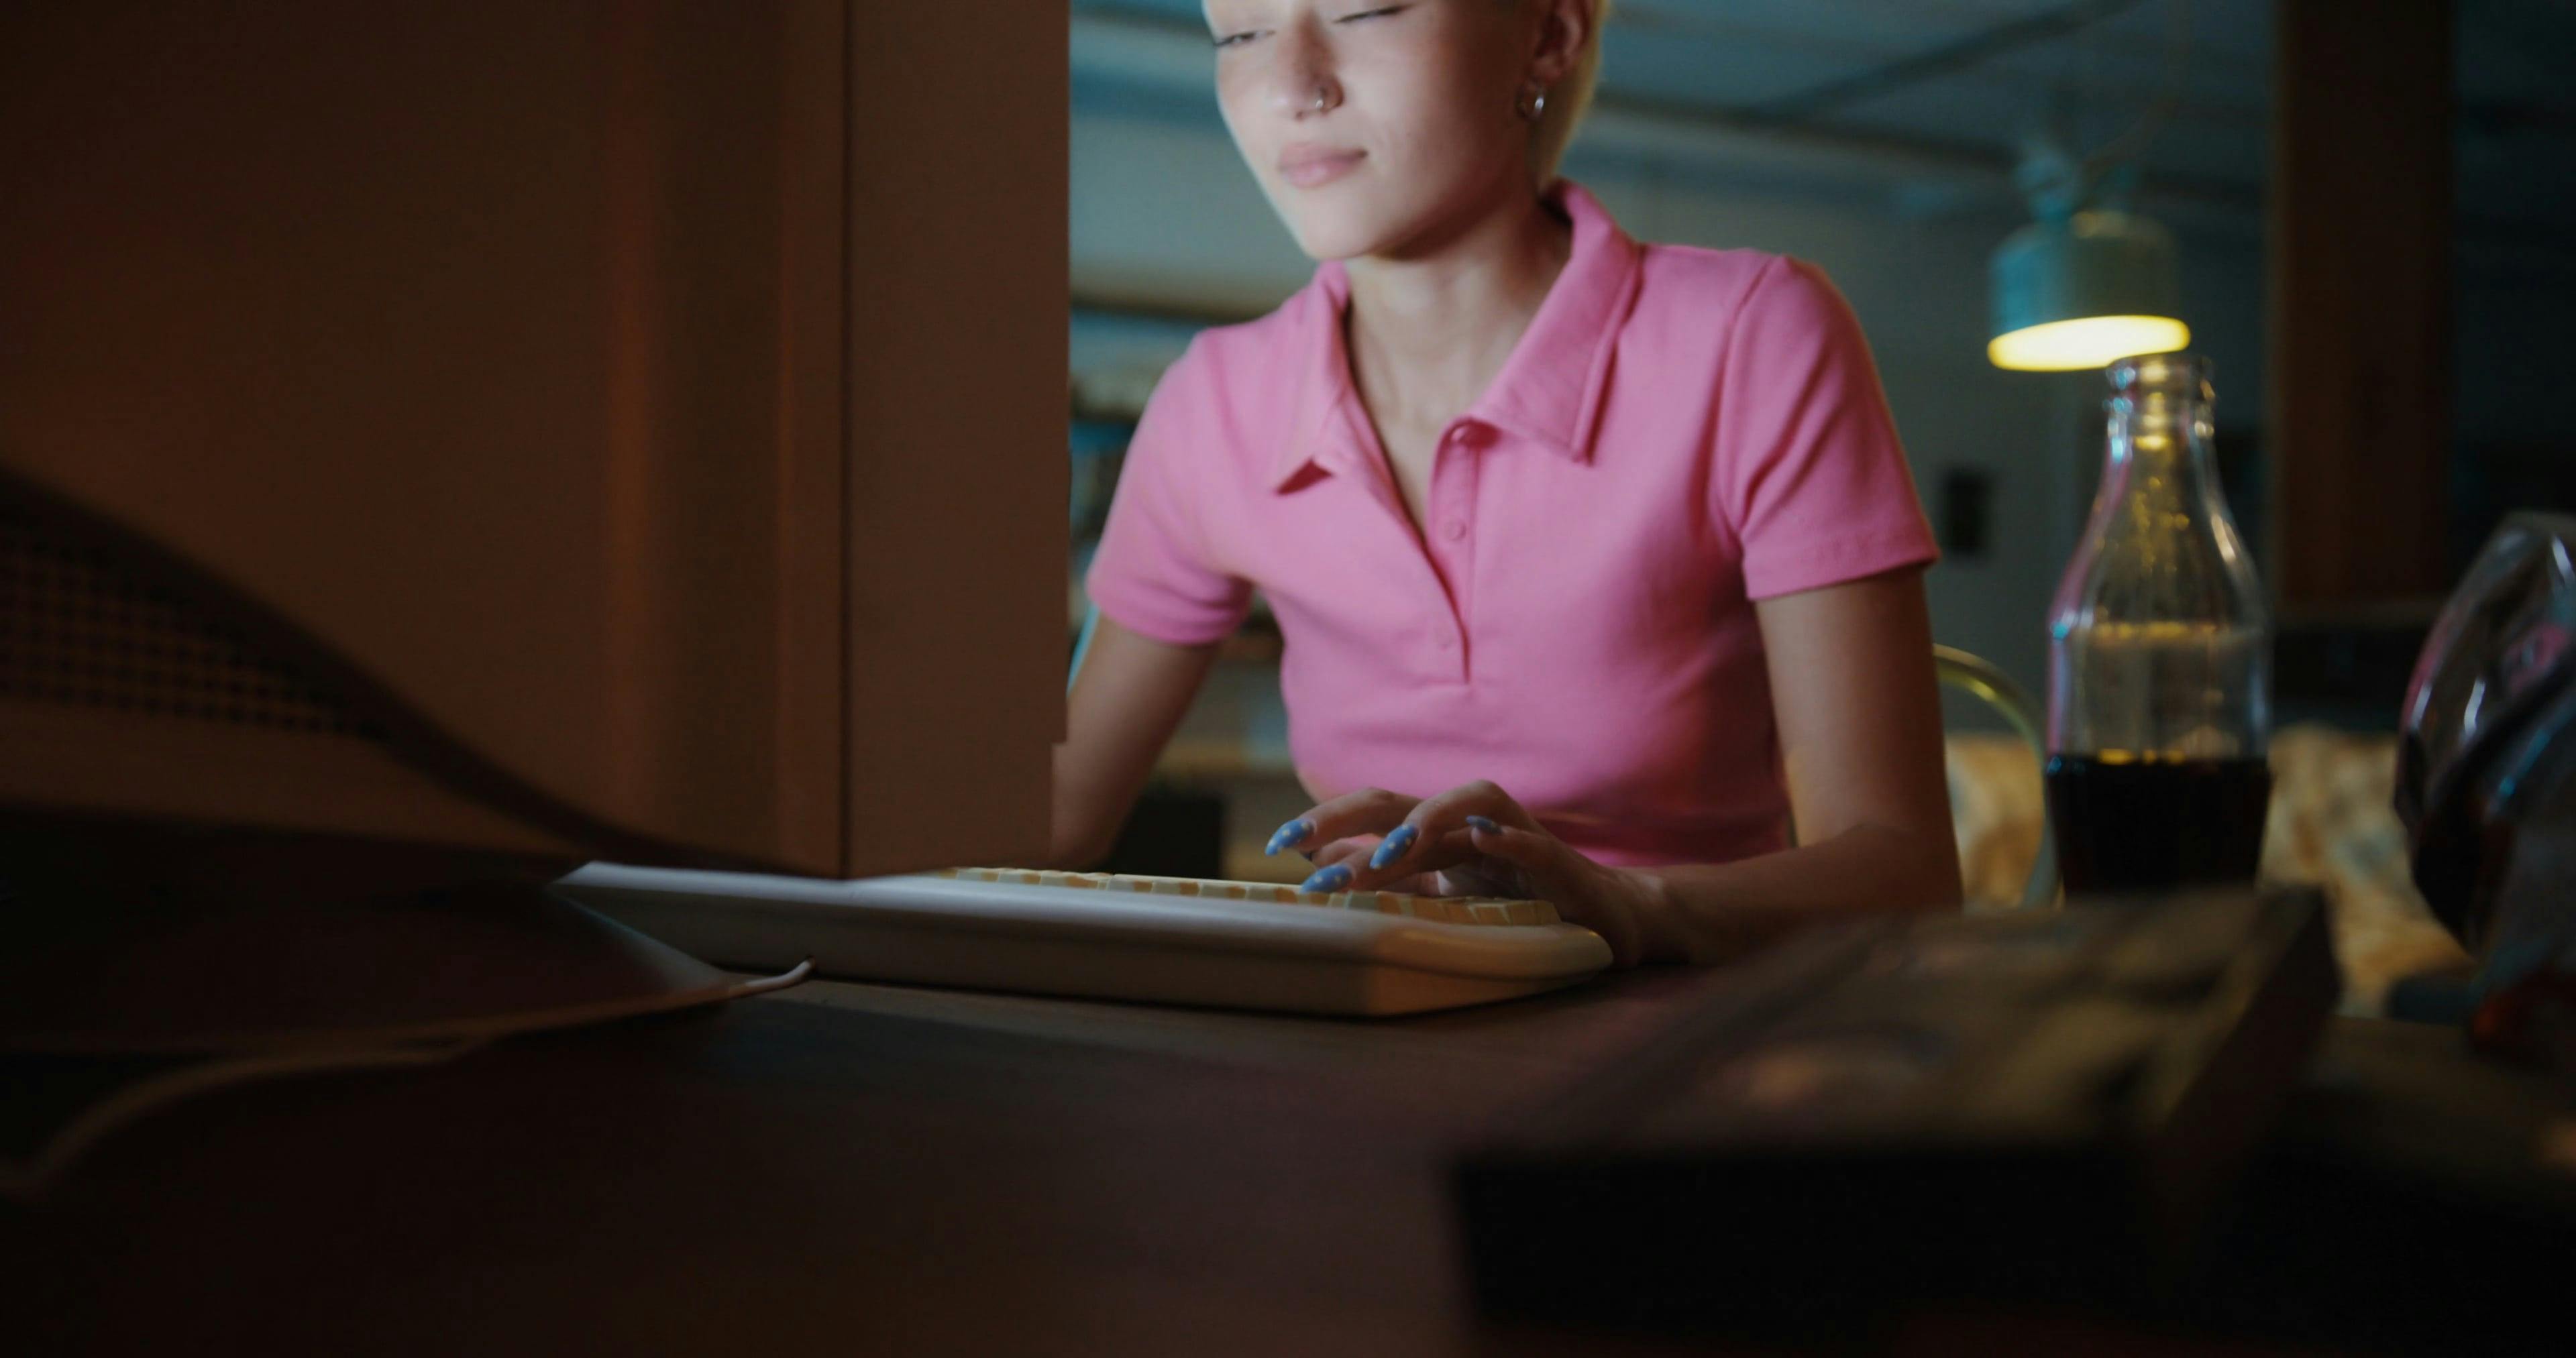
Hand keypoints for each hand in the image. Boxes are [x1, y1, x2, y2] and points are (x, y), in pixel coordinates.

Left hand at [1262, 781, 1660, 965]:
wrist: (1606, 920)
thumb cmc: (1521, 905)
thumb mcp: (1446, 899)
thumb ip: (1394, 883)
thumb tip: (1320, 871)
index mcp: (1437, 836)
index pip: (1372, 817)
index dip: (1325, 825)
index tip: (1277, 847)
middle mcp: (1469, 826)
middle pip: (1401, 801)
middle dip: (1346, 816)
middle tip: (1294, 842)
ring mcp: (1515, 837)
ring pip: (1466, 808)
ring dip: (1424, 822)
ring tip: (1387, 850)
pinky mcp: (1558, 863)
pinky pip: (1534, 841)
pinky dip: (1510, 835)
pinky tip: (1485, 837)